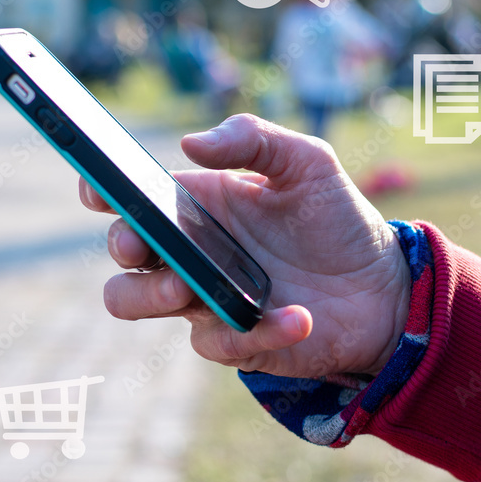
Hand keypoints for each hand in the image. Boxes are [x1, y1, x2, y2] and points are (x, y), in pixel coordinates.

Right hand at [79, 114, 410, 377]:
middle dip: (122, 246)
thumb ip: (253, 139)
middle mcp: (191, 250)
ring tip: (186, 287)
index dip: (101, 189)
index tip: (98, 189)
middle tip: (145, 242)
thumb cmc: (337, 219)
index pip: (132, 196)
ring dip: (149, 295)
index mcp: (199, 203)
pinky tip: (299, 316)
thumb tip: (190, 144)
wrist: (382, 287)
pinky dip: (255, 331)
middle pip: (121, 255)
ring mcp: (204, 297)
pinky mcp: (232, 340)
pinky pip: (213, 342)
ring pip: (134, 303)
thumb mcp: (307, 162)